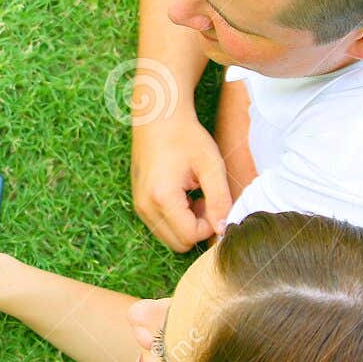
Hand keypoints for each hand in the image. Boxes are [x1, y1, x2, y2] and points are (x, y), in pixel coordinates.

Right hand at [131, 116, 231, 251]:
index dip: (209, 225)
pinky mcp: (139, 203)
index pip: (190, 236)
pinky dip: (176, 219)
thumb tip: (224, 228)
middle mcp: (145, 206)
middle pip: (178, 244)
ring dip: (186, 225)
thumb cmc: (186, 136)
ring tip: (194, 196)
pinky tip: (183, 196)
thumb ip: (220, 200)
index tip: (214, 201)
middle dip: (197, 228)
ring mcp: (139, 206)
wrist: (158, 117)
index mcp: (161, 197)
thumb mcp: (211, 166)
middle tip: (205, 201)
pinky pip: (161, 226)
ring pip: (169, 238)